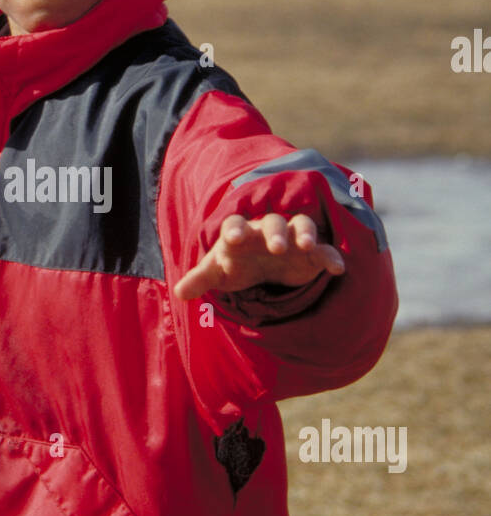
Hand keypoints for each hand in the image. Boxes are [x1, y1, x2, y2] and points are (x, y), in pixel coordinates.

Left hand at [172, 212, 344, 299]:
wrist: (261, 265)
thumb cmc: (235, 263)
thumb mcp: (217, 272)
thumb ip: (200, 279)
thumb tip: (179, 292)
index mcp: (241, 233)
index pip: (236, 225)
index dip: (235, 230)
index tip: (233, 239)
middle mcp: (267, 231)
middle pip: (272, 223)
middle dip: (276, 233)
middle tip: (277, 247)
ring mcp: (292, 239)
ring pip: (301, 226)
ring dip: (305, 234)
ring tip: (309, 246)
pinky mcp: (312, 253)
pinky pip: (325, 250)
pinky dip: (331, 257)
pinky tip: (337, 268)